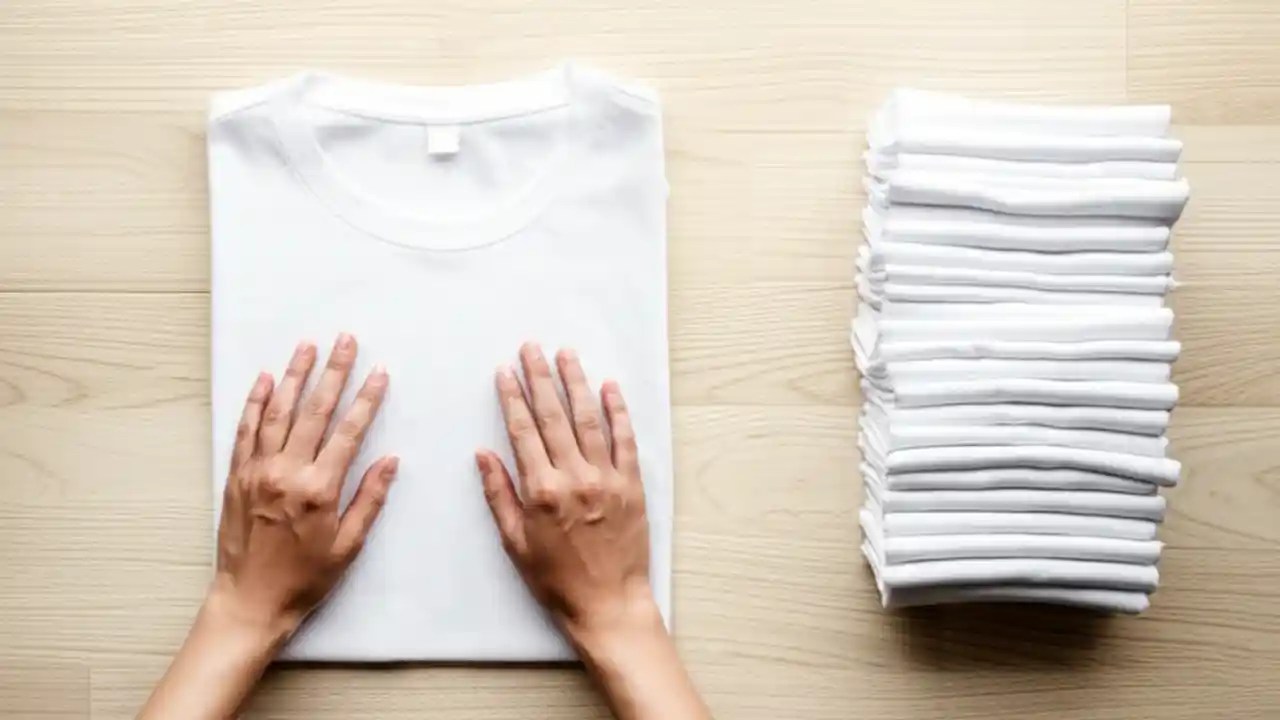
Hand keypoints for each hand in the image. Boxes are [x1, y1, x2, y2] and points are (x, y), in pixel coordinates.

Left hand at [214, 333, 397, 635]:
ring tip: (307, 347)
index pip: (349, 432)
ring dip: (294, 376)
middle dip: (333, 373)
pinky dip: (255, 402)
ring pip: (278, 412)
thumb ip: (369, 499)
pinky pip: (246, 430)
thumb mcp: (348, 545)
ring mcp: (257, 471)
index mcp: (319, 489)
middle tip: (345, 341)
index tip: (379, 373)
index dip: (366, 399)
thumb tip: (390, 461)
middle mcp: (286, 473)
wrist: (250, 600)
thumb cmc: (305, 578)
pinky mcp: (236, 476)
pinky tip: (264, 379)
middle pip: (314, 411)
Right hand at [477, 343, 710, 719]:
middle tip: (531, 347)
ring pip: (589, 419)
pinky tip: (609, 387)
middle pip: (554, 416)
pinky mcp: (632, 485)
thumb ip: (499, 494)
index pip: (523, 431)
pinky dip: (618, 411)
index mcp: (541, 491)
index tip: (505, 371)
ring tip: (566, 355)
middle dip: (540, 377)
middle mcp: (574, 477)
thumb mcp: (515, 543)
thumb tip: (484, 454)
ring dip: (576, 383)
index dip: (512, 397)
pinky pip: (625, 440)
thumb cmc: (556, 580)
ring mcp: (607, 479)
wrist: (608, 605)